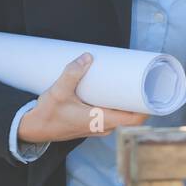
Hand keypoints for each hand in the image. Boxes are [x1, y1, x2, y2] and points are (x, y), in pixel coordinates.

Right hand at [18, 53, 149, 142]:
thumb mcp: (58, 92)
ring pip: (121, 117)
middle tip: (144, 82)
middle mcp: (104, 127)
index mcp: (102, 121)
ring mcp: (98, 128)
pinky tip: (116, 95)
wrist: (31, 129)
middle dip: (139, 101)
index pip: (135, 119)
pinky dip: (117, 107)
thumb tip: (87, 56)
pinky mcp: (91, 125)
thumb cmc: (46, 114)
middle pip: (131, 116)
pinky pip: (112, 117)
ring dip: (127, 104)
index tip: (154, 93)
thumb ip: (71, 74)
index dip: (148, 107)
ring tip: (132, 85)